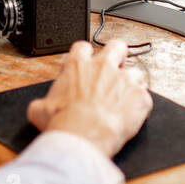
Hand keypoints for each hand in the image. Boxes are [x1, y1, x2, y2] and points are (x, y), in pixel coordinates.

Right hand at [28, 40, 151, 157]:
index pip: (83, 47)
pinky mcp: (140, 97)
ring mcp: (125, 80)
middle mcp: (103, 67)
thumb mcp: (39, 110)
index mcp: (78, 66)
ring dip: (131, 84)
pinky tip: (131, 116)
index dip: (85, 55)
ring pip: (135, 72)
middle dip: (118, 55)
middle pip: (117, 46)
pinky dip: (139, 106)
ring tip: (124, 100)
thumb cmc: (63, 123)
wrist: (83, 137)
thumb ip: (43, 102)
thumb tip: (40, 108)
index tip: (86, 65)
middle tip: (115, 68)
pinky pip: (145, 97)